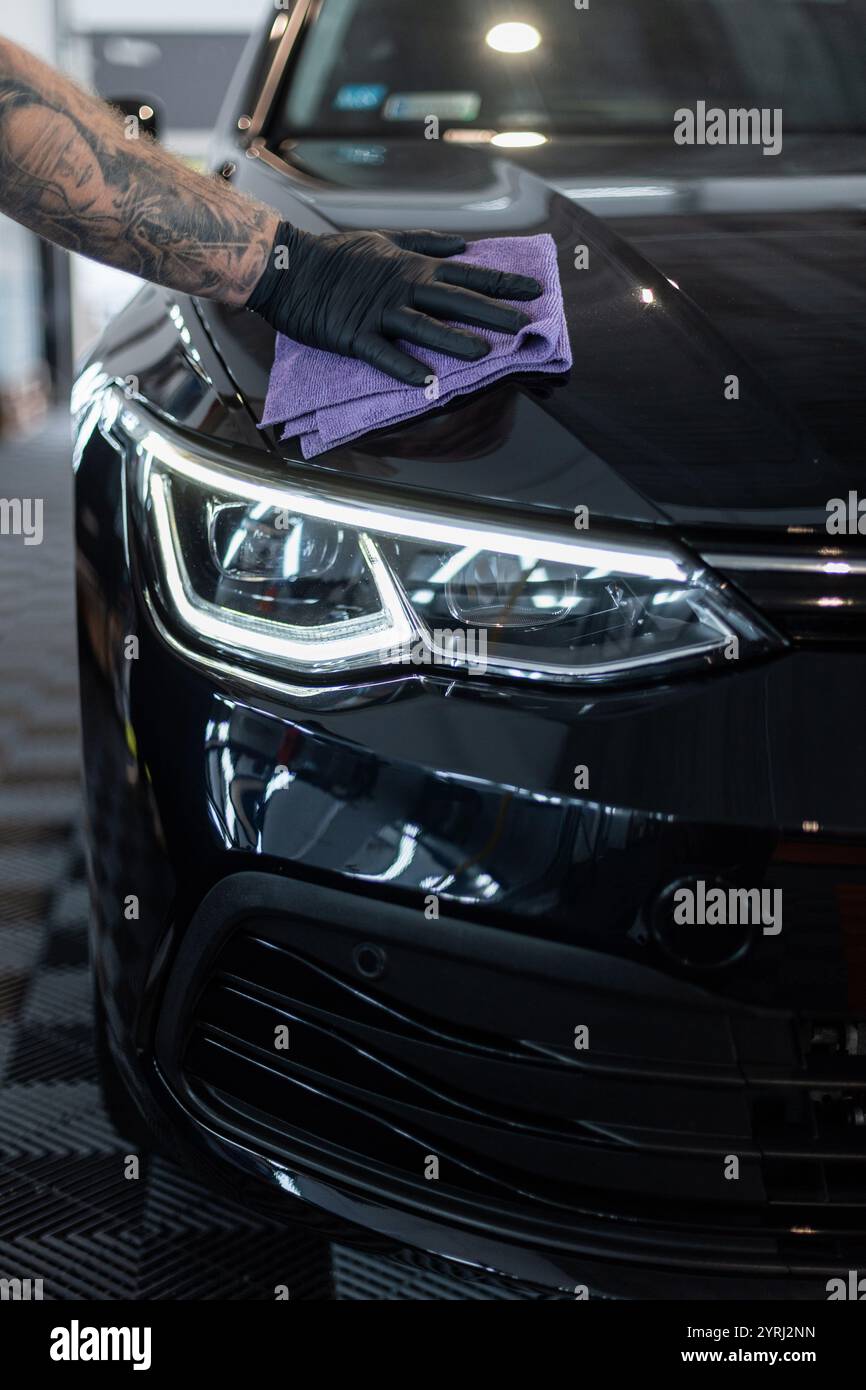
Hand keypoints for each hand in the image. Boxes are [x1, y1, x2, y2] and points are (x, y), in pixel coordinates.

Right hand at [246, 225, 542, 384]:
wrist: (290, 268)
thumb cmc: (337, 256)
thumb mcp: (385, 239)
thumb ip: (425, 243)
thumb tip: (463, 245)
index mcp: (412, 266)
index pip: (467, 273)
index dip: (501, 281)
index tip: (534, 288)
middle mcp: (403, 287)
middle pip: (456, 300)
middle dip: (493, 311)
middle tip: (526, 324)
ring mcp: (379, 312)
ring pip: (425, 327)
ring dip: (456, 340)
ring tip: (486, 353)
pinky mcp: (355, 335)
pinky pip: (384, 354)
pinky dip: (405, 367)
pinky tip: (428, 383)